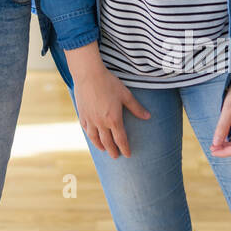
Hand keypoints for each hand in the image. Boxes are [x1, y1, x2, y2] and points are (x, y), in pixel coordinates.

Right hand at [66, 43, 149, 158]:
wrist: (88, 74)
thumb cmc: (108, 83)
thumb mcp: (125, 94)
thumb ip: (136, 107)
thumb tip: (148, 116)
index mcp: (114, 119)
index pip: (120, 139)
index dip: (125, 148)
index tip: (128, 155)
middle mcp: (101, 122)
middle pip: (107, 142)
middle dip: (112, 150)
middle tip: (116, 156)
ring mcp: (90, 119)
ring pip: (95, 138)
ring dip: (100, 146)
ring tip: (103, 150)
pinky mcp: (82, 114)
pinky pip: (86, 129)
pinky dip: (90, 135)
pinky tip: (92, 136)